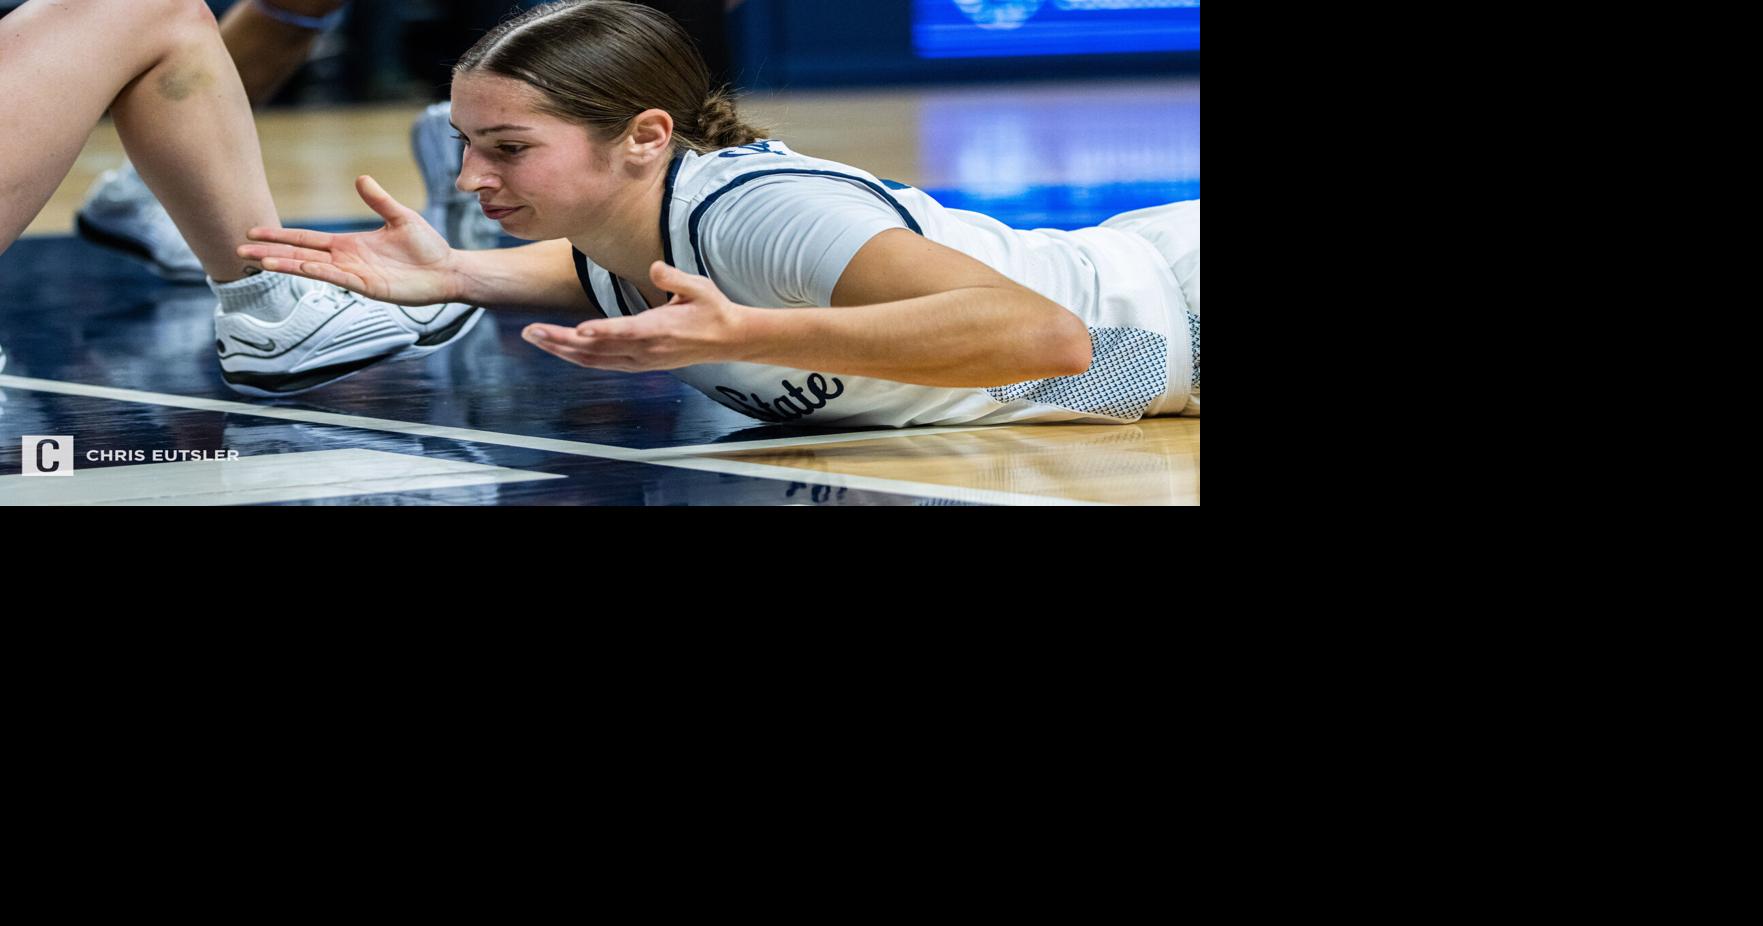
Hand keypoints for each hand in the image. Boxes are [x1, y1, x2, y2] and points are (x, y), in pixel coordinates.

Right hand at [237, 175, 462, 305]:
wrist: (447, 270)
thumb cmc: (426, 246)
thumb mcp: (400, 216)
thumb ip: (378, 200)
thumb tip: (360, 178)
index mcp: (348, 244)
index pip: (307, 240)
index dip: (281, 237)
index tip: (255, 233)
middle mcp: (346, 260)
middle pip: (300, 255)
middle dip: (271, 253)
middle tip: (240, 251)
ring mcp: (354, 274)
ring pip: (312, 268)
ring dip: (285, 265)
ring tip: (258, 262)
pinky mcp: (368, 286)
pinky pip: (336, 278)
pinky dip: (316, 272)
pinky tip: (296, 267)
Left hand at [522, 261, 753, 371]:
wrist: (729, 340)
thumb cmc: (712, 310)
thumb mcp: (700, 287)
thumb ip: (676, 278)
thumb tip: (656, 267)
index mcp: (660, 329)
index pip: (626, 332)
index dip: (601, 331)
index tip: (578, 330)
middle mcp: (646, 350)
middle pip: (597, 350)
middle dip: (561, 341)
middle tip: (530, 331)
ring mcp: (641, 360)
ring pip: (594, 360)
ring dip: (561, 350)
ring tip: (534, 337)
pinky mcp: (638, 363)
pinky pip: (601, 363)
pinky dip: (577, 357)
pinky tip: (558, 348)